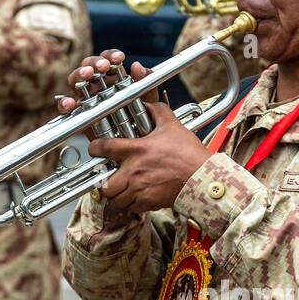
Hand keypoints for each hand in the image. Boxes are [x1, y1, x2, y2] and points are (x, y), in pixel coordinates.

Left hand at [57, 49, 209, 216]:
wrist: (204, 179)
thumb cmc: (189, 153)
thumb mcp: (172, 125)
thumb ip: (156, 108)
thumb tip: (148, 91)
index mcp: (136, 150)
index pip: (104, 148)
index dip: (94, 148)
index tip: (94, 149)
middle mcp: (134, 171)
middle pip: (105, 184)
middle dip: (104, 184)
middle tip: (108, 179)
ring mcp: (140, 189)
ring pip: (116, 200)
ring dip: (116, 196)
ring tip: (121, 191)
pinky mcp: (148, 203)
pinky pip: (131, 208)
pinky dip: (131, 205)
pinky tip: (137, 198)